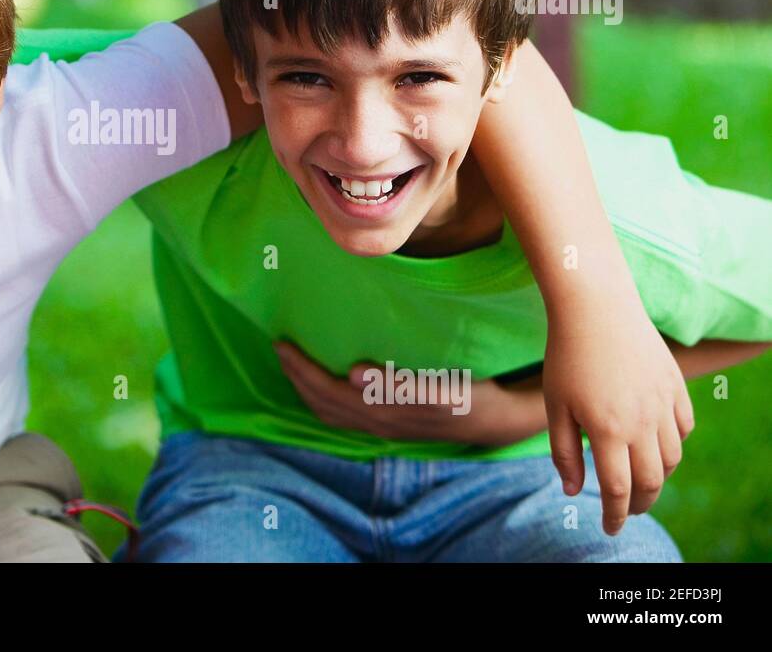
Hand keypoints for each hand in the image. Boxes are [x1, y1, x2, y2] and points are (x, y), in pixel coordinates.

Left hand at [274, 342, 544, 446]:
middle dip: (297, 376)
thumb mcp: (442, 390)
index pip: (329, 392)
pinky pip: (342, 418)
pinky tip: (317, 386)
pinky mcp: (387, 427)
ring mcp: (381, 427)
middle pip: (323, 403)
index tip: (283, 344)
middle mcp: (377, 422)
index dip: (303, 371)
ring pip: (329, 412)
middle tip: (279, 346)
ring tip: (290, 362)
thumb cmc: (469, 394)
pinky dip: (321, 401)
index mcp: (384, 411)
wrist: (494, 421)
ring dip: (304, 388)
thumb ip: (399, 385)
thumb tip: (353, 373)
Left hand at [543, 299, 693, 535]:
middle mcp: (642, 422)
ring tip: (639, 478)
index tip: (609, 528)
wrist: (595, 308)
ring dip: (658, 475)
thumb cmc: (566, 356)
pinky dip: (674, 444)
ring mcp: (664, 403)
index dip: (614, 514)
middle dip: (640, 503)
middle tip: (626, 510)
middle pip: (652, 480)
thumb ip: (564, 452)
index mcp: (608, 430)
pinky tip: (656, 444)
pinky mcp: (675, 386)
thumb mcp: (555, 406)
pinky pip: (685, 428)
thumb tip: (573, 490)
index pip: (617, 489)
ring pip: (673, 457)